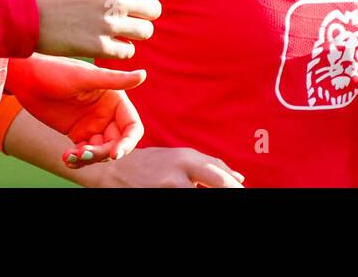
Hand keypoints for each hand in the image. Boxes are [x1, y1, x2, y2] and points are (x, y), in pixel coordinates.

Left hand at [7, 54, 145, 163]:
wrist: (26, 77)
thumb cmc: (55, 71)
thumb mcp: (84, 77)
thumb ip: (114, 80)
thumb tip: (144, 75)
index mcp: (114, 98)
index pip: (131, 126)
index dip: (128, 142)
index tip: (114, 154)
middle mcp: (107, 113)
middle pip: (117, 143)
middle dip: (104, 153)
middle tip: (84, 154)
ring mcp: (92, 124)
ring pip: (101, 151)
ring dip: (89, 158)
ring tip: (71, 156)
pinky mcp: (76, 133)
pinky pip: (84, 152)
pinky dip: (78, 159)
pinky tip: (66, 157)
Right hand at [33, 0, 161, 58]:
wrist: (28, 13)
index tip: (108, 2)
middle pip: (153, 11)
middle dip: (141, 16)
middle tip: (121, 20)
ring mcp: (109, 24)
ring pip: (145, 32)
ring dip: (133, 33)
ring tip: (113, 32)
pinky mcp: (99, 47)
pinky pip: (127, 51)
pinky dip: (119, 49)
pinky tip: (102, 43)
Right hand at [80, 146, 244, 187]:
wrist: (113, 169)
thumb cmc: (149, 165)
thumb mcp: (177, 159)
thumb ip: (207, 166)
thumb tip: (239, 179)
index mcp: (187, 157)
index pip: (221, 174)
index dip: (234, 187)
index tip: (243, 192)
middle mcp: (180, 169)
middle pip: (218, 181)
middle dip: (231, 190)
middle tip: (239, 196)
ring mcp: (169, 184)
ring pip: (199, 192)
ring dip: (208, 195)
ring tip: (212, 197)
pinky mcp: (157, 194)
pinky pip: (180, 199)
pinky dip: (191, 197)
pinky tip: (191, 197)